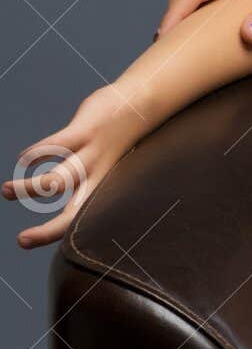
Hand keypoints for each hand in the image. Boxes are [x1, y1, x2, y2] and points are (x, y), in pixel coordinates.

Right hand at [3, 83, 145, 248]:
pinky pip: (57, 145)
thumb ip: (85, 179)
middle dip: (49, 230)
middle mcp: (100, 175)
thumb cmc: (116, 139)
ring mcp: (93, 153)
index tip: (26, 243)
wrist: (141, 104)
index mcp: (104, 186)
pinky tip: (23, 160)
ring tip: (6, 191)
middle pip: (75, 211)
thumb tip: (57, 191)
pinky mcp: (87, 130)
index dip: (56, 234)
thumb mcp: (104, 164)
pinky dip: (36, 153)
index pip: (82, 218)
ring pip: (58, 179)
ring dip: (29, 188)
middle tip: (21, 241)